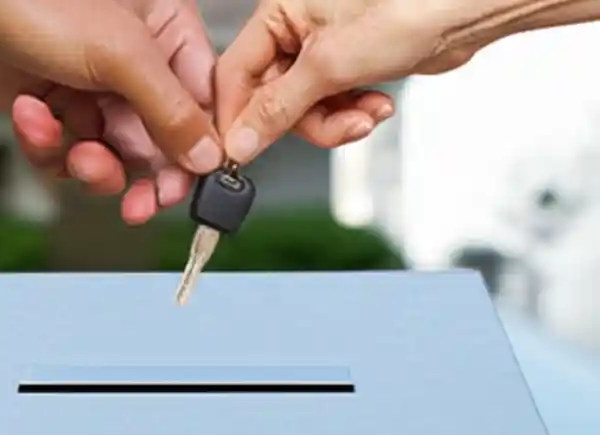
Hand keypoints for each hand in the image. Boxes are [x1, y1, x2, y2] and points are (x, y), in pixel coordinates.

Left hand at [0, 0, 223, 224]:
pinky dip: (46, 147)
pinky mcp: (51, 110)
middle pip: (159, 142)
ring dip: (92, 165)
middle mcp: (133, 66)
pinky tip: (29, 116)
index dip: (199, 151)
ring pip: (111, 157)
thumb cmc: (38, 2)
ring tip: (75, 153)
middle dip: (142, 173)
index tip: (188, 188)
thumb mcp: (121, 55)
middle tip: (138, 206)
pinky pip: (64, 154)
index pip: (203, 104)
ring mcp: (91, 90)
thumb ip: (170, 109)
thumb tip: (210, 156)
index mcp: (167, 34)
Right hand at [215, 0, 482, 164]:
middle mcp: (296, 28)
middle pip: (271, 97)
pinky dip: (352, 112)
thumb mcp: (329, 67)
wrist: (467, 8)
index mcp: (278, 13)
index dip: (238, 117)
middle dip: (307, 121)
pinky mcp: (349, 64)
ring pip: (303, 107)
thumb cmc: (408, 7)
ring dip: (335, 121)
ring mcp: (323, 47)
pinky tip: (376, 105)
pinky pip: (331, 103)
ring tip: (367, 115)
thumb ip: (277, 109)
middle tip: (336, 129)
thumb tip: (240, 141)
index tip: (242, 152)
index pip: (234, 74)